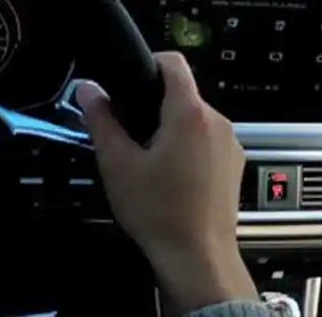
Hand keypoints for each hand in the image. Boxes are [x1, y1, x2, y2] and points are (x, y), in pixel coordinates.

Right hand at [75, 52, 257, 315]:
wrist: (198, 259)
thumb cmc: (157, 211)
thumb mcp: (118, 164)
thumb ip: (101, 119)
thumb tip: (86, 88)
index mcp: (190, 113)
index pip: (173, 63)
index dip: (148, 63)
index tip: (127, 83)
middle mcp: (218, 122)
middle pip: (182, 94)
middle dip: (154, 105)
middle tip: (127, 132)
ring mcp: (231, 145)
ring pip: (195, 119)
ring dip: (171, 128)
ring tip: (146, 159)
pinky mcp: (234, 166)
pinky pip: (207, 141)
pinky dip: (188, 148)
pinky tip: (170, 177)